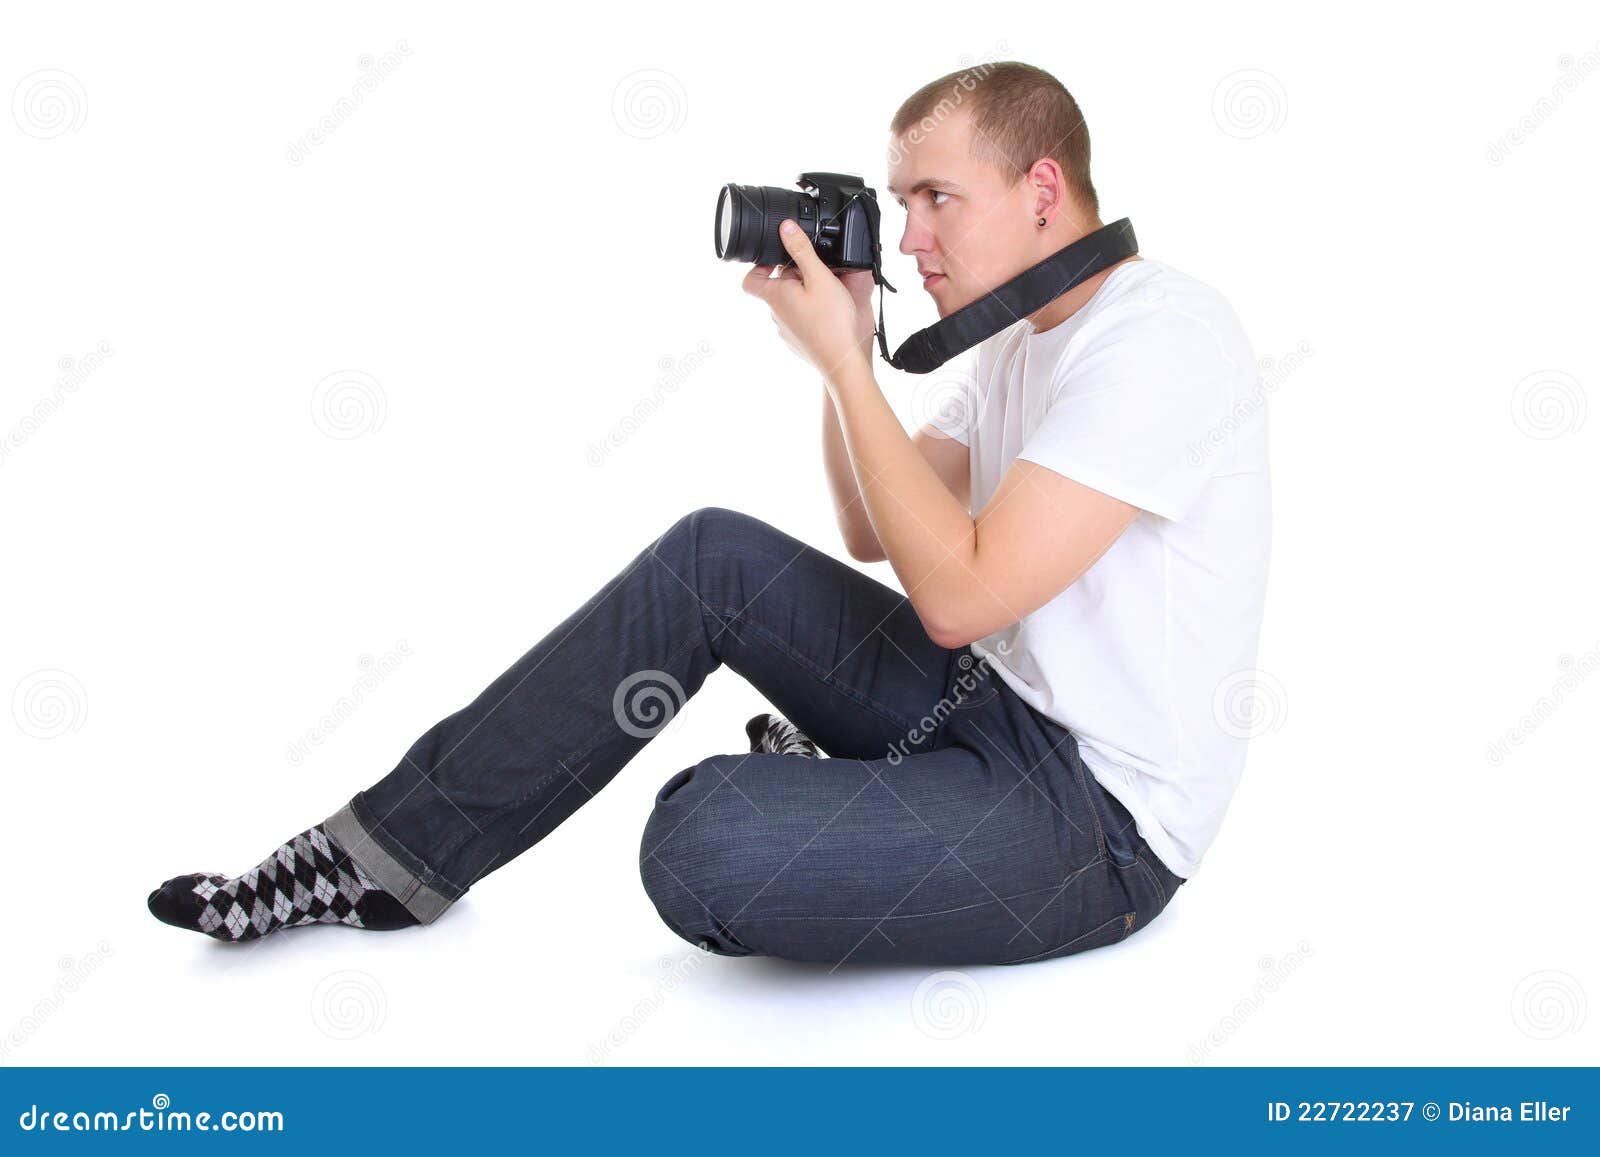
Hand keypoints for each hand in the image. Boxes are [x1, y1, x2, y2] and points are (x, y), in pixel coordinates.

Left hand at [742, 220, 873, 386]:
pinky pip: (801, 321)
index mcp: (775, 296)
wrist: (843, 361)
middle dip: (794, 276)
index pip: (750, 279)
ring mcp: (786, 331)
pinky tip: (831, 312)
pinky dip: (812, 312)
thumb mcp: (819, 277)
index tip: (776, 258)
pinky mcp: (799, 342)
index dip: (758, 266)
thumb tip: (785, 228)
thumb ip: (801, 251)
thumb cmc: (832, 321)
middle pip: (776, 288)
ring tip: (828, 292)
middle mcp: (776, 314)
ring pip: (790, 305)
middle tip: (817, 271)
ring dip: (804, 294)